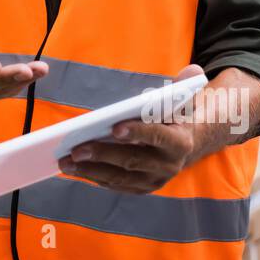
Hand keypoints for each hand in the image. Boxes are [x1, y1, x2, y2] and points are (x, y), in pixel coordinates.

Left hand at [58, 65, 202, 193]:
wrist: (189, 142)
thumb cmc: (176, 114)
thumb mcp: (184, 97)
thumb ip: (186, 83)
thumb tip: (193, 72)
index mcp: (180, 141)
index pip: (158, 136)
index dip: (137, 132)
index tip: (114, 128)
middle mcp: (169, 165)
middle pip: (132, 161)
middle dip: (102, 154)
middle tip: (76, 150)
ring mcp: (155, 180)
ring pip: (120, 178)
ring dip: (91, 171)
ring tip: (66, 162)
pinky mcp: (142, 187)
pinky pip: (116, 185)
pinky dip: (95, 177)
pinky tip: (75, 169)